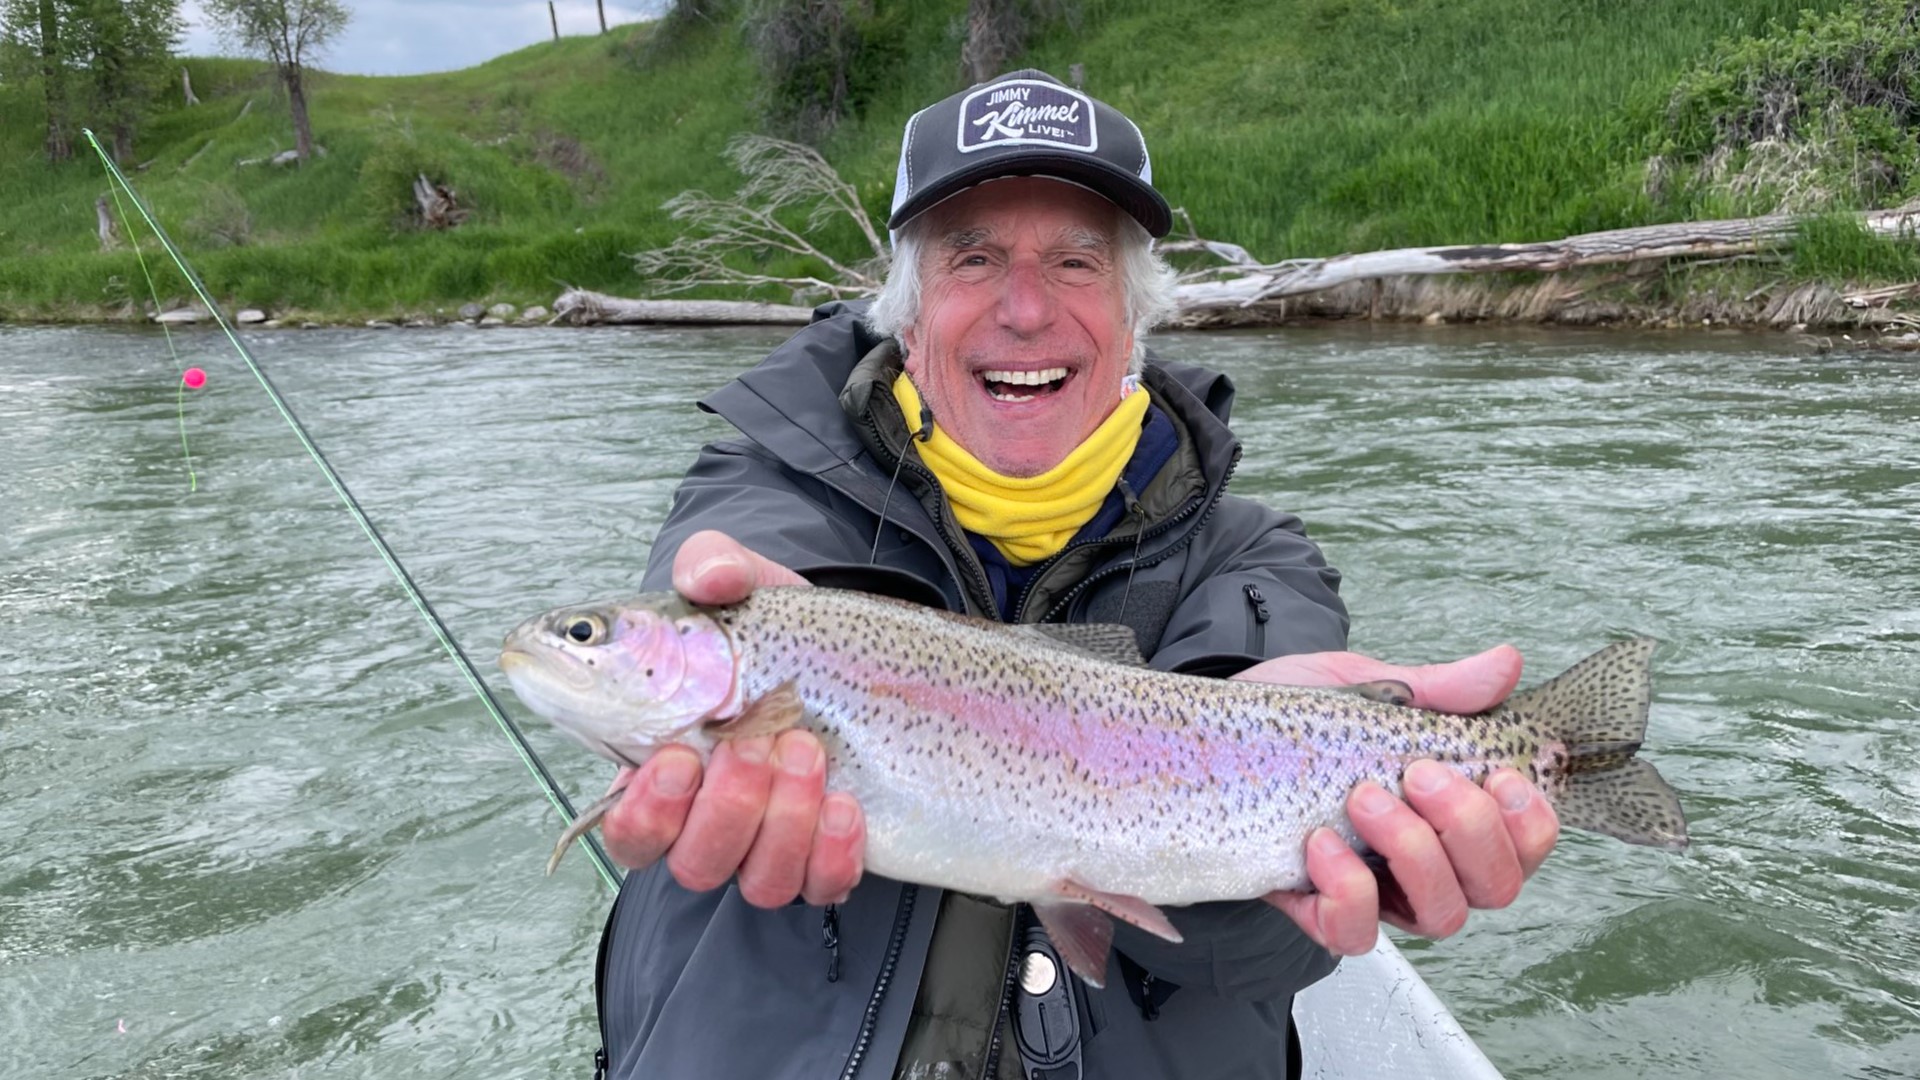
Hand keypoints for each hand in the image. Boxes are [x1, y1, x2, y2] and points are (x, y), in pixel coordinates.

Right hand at [598, 530, 866, 906]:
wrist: (858, 656)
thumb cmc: (775, 630)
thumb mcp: (744, 586)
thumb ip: (712, 565)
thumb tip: (708, 578)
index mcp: (663, 765)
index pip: (625, 827)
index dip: (642, 811)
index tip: (674, 755)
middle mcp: (710, 819)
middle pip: (690, 861)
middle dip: (723, 806)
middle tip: (754, 738)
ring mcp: (770, 843)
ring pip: (757, 880)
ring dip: (781, 821)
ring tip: (808, 750)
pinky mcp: (827, 856)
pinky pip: (822, 885)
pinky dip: (832, 852)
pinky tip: (847, 803)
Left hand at [1239, 646, 1559, 955]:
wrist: (1214, 733)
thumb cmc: (1300, 718)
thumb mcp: (1365, 689)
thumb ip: (1436, 688)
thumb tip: (1504, 663)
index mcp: (1454, 813)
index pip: (1527, 844)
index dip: (1529, 821)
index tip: (1496, 773)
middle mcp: (1428, 862)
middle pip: (1495, 885)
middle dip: (1469, 828)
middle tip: (1417, 772)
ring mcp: (1379, 891)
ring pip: (1441, 916)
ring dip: (1415, 854)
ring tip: (1364, 797)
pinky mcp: (1318, 908)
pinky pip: (1355, 933)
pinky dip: (1349, 893)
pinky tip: (1321, 844)